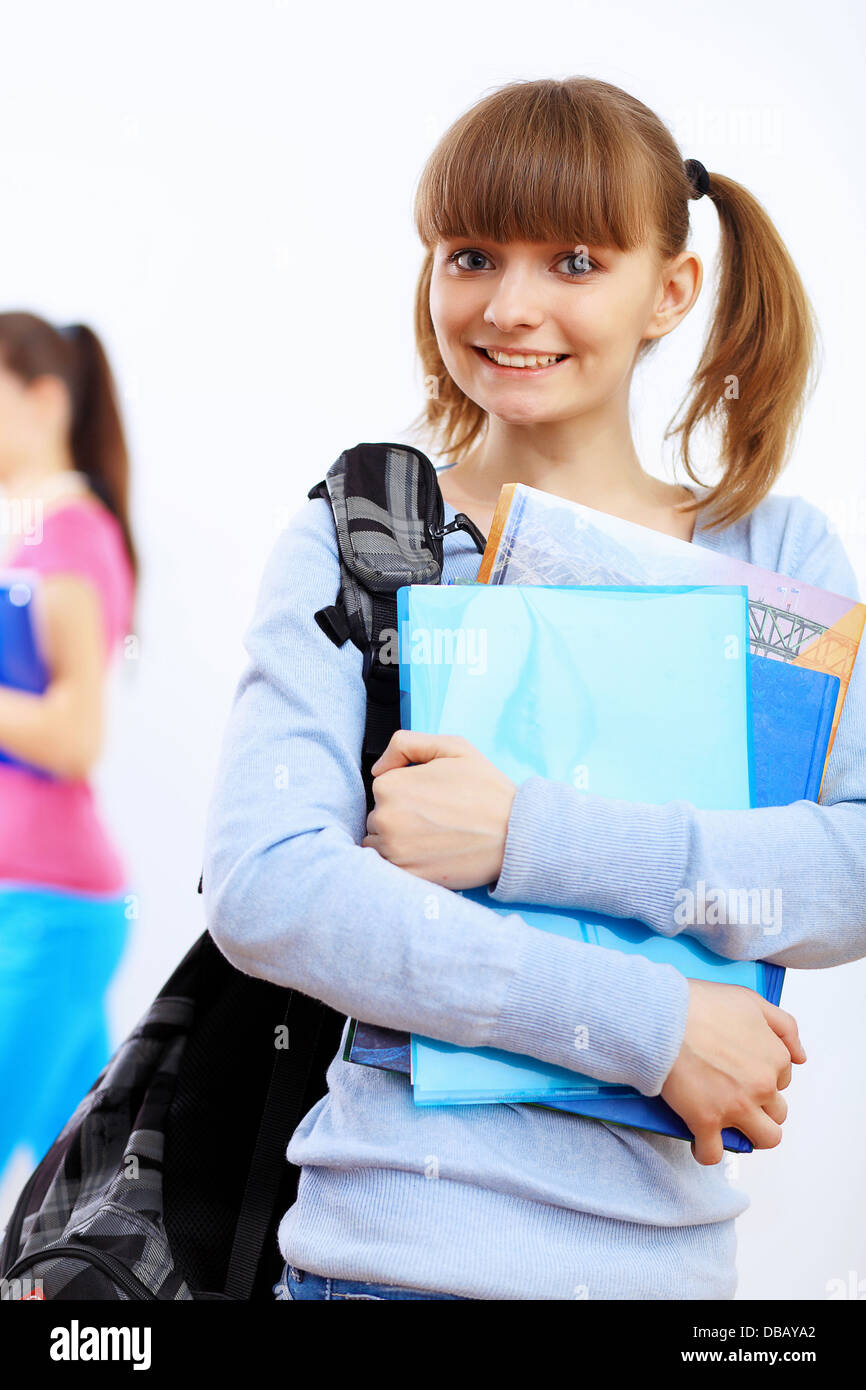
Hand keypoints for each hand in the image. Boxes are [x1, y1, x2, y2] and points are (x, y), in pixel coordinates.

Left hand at [361, 731, 516, 889]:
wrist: (514, 835)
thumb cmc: (486, 790)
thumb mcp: (452, 747)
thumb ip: (406, 743)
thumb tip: (378, 768)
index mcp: (390, 785)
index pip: (382, 787)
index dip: (408, 789)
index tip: (432, 796)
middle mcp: (385, 818)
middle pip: (378, 816)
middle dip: (400, 815)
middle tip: (437, 817)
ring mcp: (393, 850)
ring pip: (379, 842)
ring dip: (397, 840)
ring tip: (433, 837)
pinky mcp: (404, 876)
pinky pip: (388, 866)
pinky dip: (403, 861)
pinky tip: (429, 854)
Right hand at [660, 979, 806, 1164]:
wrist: (662, 1017)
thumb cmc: (699, 1005)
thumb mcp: (750, 1000)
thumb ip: (783, 1026)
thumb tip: (800, 1056)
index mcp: (774, 1057)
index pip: (782, 1078)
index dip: (762, 1074)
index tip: (743, 1070)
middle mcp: (762, 1085)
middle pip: (777, 1111)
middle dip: (761, 1106)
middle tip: (736, 1095)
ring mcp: (736, 1107)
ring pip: (764, 1138)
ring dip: (750, 1134)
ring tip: (731, 1124)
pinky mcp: (706, 1121)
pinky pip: (714, 1154)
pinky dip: (706, 1151)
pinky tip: (699, 1141)